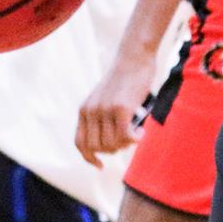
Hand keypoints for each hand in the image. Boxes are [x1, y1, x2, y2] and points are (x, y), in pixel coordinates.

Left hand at [76, 49, 161, 164]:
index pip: (81, 143)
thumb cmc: (126, 77)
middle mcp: (91, 111)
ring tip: (136, 133)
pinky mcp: (121, 108)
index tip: (100, 166)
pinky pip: (125, 136)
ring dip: (126, 144)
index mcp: (84, 110)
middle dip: (113, 150)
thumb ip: (103, 116)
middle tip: (127, 140)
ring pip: (112, 144)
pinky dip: (134, 140)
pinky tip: (141, 134)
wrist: (134, 56)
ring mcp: (105, 110)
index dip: (89, 158)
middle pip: (98, 147)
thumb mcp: (105, 97)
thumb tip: (113, 143)